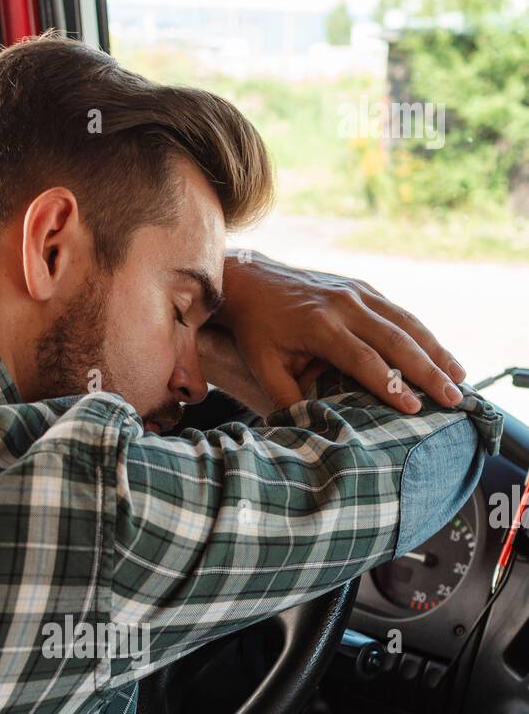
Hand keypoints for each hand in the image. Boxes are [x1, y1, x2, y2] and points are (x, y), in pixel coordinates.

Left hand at [213, 251, 466, 414]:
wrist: (253, 281)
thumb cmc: (258, 331)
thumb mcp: (264, 368)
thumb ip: (288, 399)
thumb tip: (310, 432)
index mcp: (321, 327)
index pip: (364, 360)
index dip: (391, 385)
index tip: (414, 409)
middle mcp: (345, 305)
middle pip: (396, 340)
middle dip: (429, 371)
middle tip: (454, 398)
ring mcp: (358, 293)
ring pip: (406, 323)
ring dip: (436, 351)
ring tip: (460, 378)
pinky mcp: (364, 288)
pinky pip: (400, 313)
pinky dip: (424, 335)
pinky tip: (441, 356)